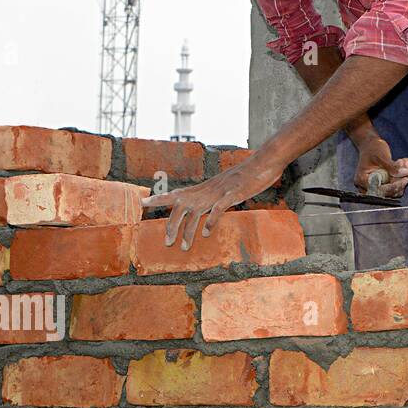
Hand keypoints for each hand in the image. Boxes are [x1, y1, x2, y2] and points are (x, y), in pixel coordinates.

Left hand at [141, 153, 283, 249]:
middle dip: (171, 225)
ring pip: (196, 211)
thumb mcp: (227, 185)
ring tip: (183, 246)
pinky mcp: (233, 194)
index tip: (142, 202)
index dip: (159, 197)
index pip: (177, 192)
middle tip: (167, 242)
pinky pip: (218, 209)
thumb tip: (209, 207)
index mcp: (205, 188)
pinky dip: (211, 220)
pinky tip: (208, 233)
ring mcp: (220, 191)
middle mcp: (208, 190)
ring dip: (188, 230)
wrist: (264, 162)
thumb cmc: (248, 175)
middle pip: (181, 206)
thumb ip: (216, 195)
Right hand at [353, 134, 407, 198]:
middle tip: (406, 168)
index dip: (393, 187)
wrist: (371, 145)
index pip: (378, 190)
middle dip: (400, 182)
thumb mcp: (381, 156)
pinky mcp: (385, 185)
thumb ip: (392, 166)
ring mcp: (377, 187)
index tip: (405, 179)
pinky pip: (397, 187)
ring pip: (394, 192)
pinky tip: (404, 163)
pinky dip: (403, 178)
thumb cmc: (373, 149)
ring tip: (404, 162)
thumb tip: (406, 173)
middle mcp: (368, 187)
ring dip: (403, 180)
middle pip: (387, 194)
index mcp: (362, 180)